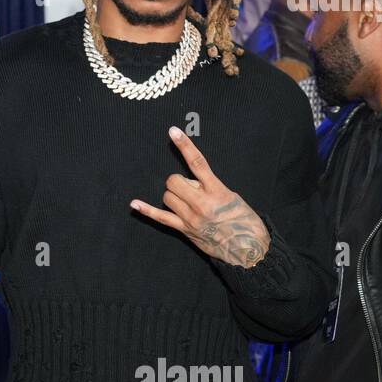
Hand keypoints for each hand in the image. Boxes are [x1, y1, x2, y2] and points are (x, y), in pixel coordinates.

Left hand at [130, 126, 270, 267]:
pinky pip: (160, 218)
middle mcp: (201, 204)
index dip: (185, 146)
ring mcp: (190, 218)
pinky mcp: (184, 230)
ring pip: (167, 196)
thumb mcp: (232, 196)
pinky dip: (146, 210)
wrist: (248, 249)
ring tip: (189, 203)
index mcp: (217, 191)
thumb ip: (211, 187)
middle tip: (191, 189)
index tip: (173, 132)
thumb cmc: (244, 220)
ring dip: (174, 195)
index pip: (197, 163)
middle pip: (174, 181)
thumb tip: (192, 182)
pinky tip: (134, 204)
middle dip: (179, 181)